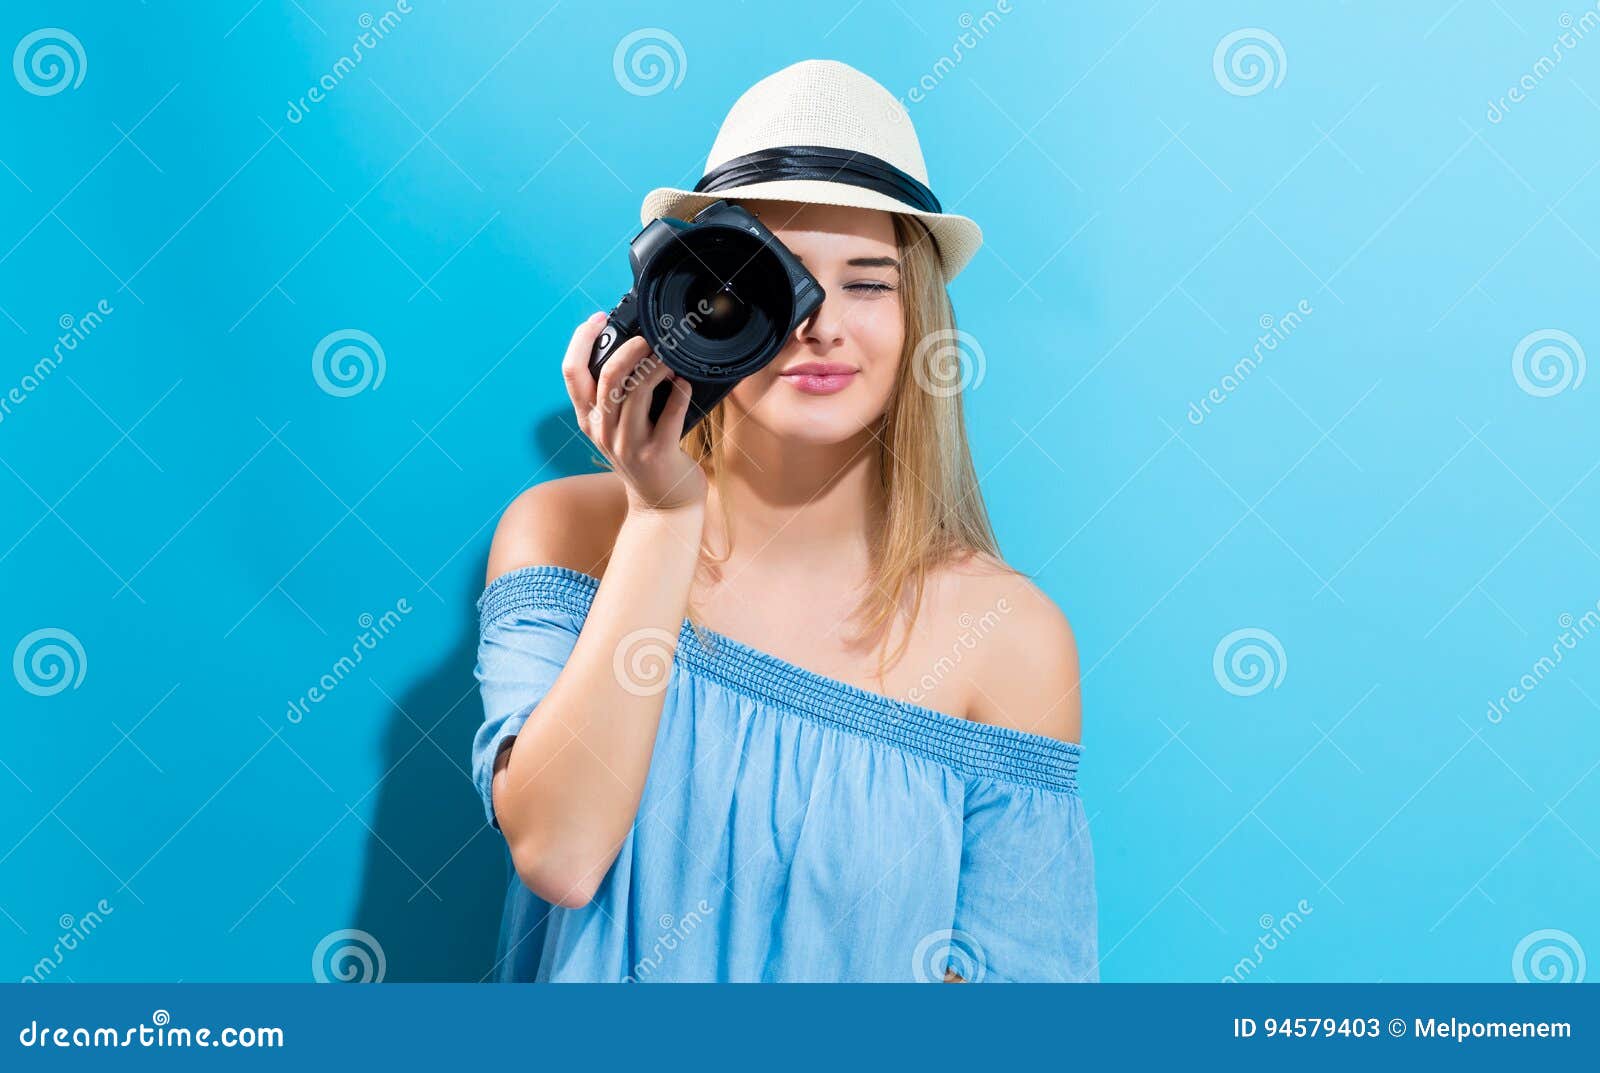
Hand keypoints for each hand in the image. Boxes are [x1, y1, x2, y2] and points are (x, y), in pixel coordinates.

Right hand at [563, 312, 707, 514]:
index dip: (581, 340)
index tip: (598, 318)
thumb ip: (615, 396)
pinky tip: (685, 382)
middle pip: (606, 378)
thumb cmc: (642, 455)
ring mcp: (629, 444)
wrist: (661, 505)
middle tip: (649, 337)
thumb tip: (631, 347)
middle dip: (629, 349)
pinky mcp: (657, 454)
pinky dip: (679, 393)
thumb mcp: (616, 428)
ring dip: (655, 367)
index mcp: (589, 419)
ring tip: (670, 355)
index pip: (571, 373)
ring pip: (636, 393)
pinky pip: (669, 416)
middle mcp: (603, 431)